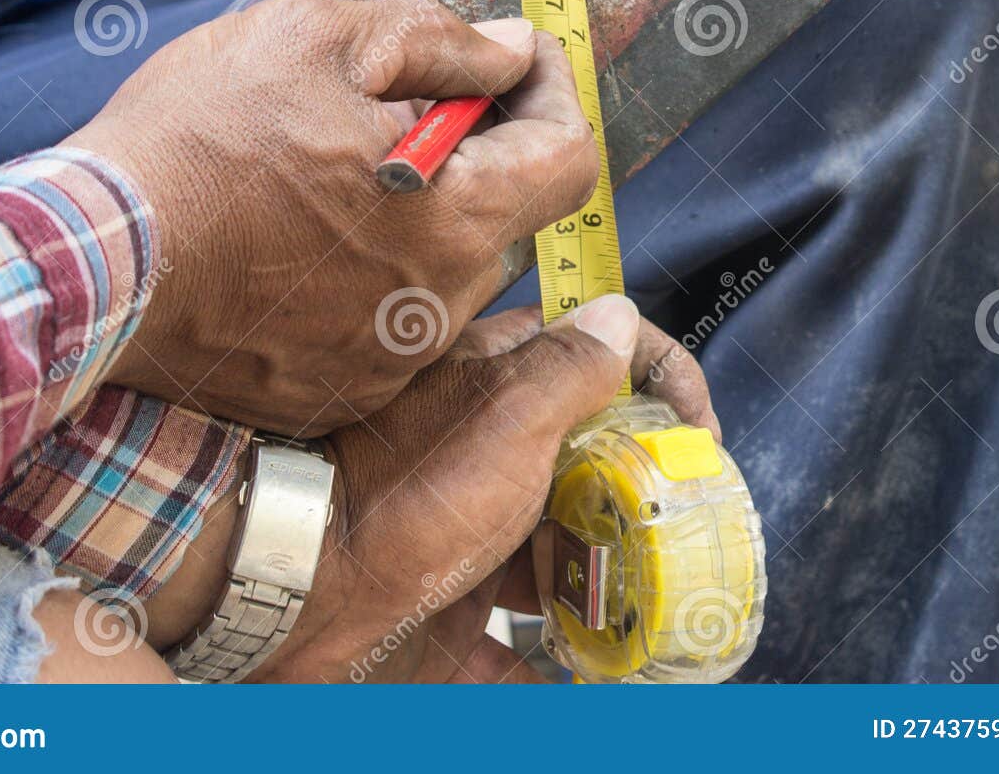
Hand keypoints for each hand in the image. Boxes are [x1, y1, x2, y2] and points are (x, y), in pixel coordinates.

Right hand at [65, 0, 599, 434]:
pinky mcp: (339, 393)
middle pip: (508, 216)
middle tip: (404, 107)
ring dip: (425, 219)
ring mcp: (390, 360)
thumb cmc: (196, 142)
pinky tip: (303, 243)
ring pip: (448, 272)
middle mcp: (440, 305)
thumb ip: (439, 43)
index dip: (555, 98)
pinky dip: (373, 276)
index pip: (570, 159)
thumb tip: (512, 50)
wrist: (90, 263)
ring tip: (333, 178)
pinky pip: (392, 323)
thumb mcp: (318, 41)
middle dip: (481, 154)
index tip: (519, 65)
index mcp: (456, 217)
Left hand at [245, 296, 720, 682]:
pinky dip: (558, 663)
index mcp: (504, 380)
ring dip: (614, 575)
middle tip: (687, 529)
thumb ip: (567, 368)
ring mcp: (477, 521)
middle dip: (651, 490)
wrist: (298, 590)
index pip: (606, 349)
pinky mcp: (459, 596)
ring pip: (568, 541)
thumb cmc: (404, 496)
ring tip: (655, 610)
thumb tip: (618, 315)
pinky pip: (522, 634)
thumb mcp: (503, 419)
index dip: (665, 379)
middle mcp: (494, 443)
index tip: (700, 435)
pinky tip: (592, 683)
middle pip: (598, 451)